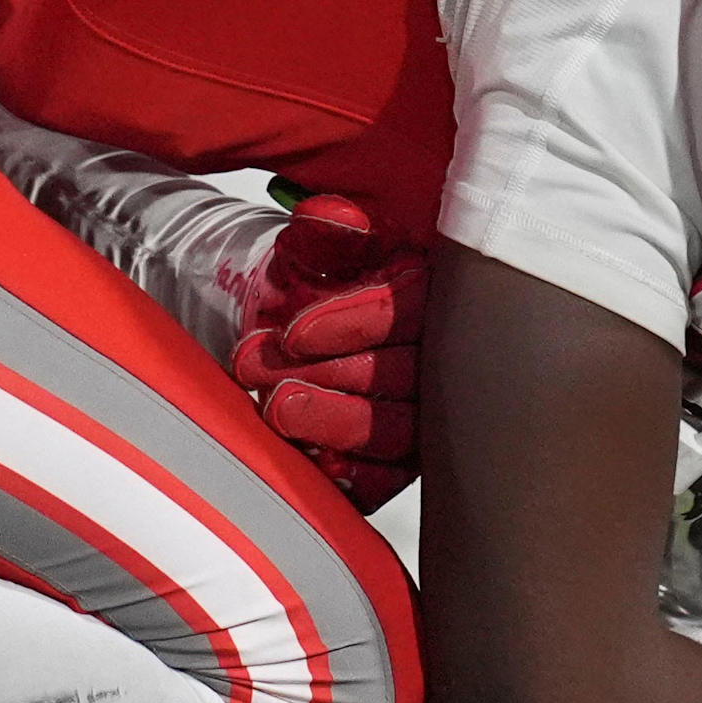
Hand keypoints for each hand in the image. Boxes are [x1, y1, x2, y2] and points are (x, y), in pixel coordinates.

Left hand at [225, 196, 426, 508]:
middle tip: (261, 369)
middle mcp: (439, 357)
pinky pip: (383, 482)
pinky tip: (307, 460)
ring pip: (394, 432)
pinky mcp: (397, 464)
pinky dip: (346, 475)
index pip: (409, 312)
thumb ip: (326, 231)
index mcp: (431, 294)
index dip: (351, 324)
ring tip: (273, 407)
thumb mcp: (311, 247)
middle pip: (403, 376)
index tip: (293, 332)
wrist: (282, 325)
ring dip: (329, 421)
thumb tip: (334, 220)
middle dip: (326, 374)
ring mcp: (423, 415)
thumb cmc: (309, 282)